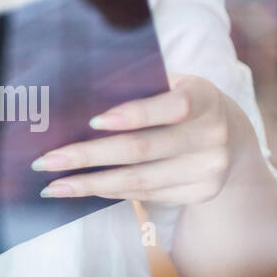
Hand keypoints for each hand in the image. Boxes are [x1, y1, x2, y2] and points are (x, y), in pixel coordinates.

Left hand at [32, 73, 249, 204]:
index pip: (171, 107)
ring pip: (140, 179)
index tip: (92, 121)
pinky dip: (110, 192)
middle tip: (46, 160)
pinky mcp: (200, 193)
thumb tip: (77, 96)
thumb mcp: (170, 82)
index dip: (134, 114)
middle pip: (143, 149)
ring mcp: (208, 169)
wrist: (229, 133)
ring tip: (53, 185)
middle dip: (89, 156)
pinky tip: (82, 189)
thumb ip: (137, 86)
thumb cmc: (180, 98)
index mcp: (204, 98)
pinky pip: (146, 194)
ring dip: (91, 184)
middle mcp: (212, 136)